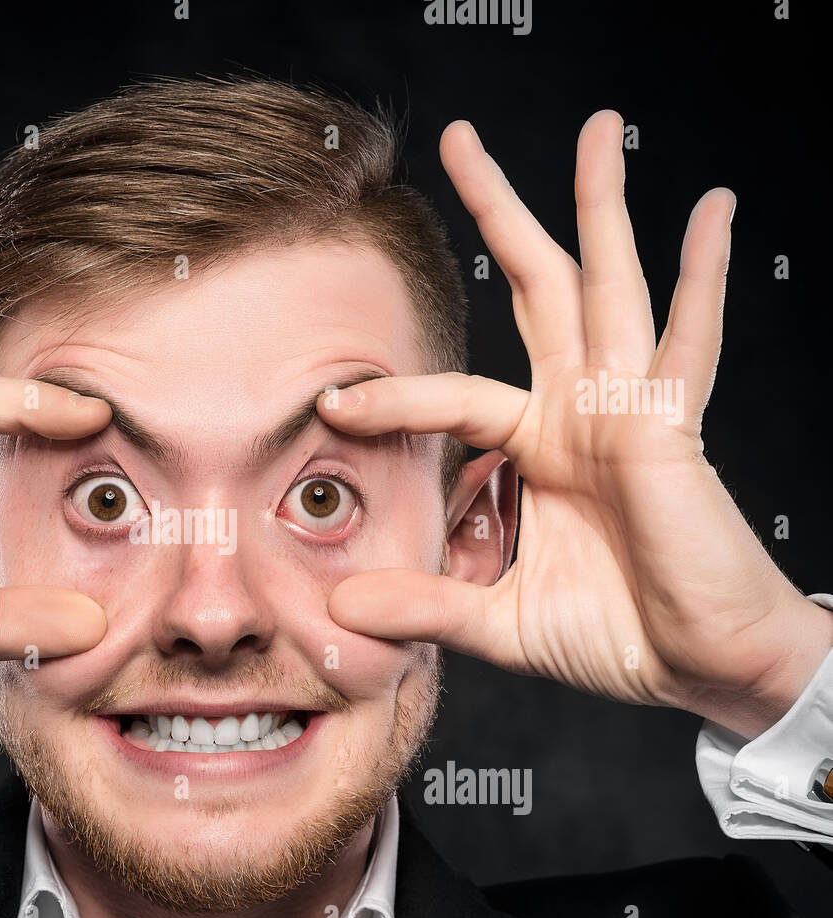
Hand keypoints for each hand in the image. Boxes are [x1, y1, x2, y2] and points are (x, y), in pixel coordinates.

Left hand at [319, 111, 832, 739]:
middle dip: (499, 213)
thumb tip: (341, 610)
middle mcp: (580, 412)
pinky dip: (701, 278)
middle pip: (533, 288)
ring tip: (597, 130)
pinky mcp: (672, 429)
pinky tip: (708, 209)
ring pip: (608, 286)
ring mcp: (627, 410)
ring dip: (599, 207)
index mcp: (538, 448)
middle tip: (460, 139)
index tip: (330, 406)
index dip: (393, 396)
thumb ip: (428, 605)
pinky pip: (689, 342)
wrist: (701, 667)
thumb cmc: (617, 636)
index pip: (451, 397)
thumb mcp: (500, 620)